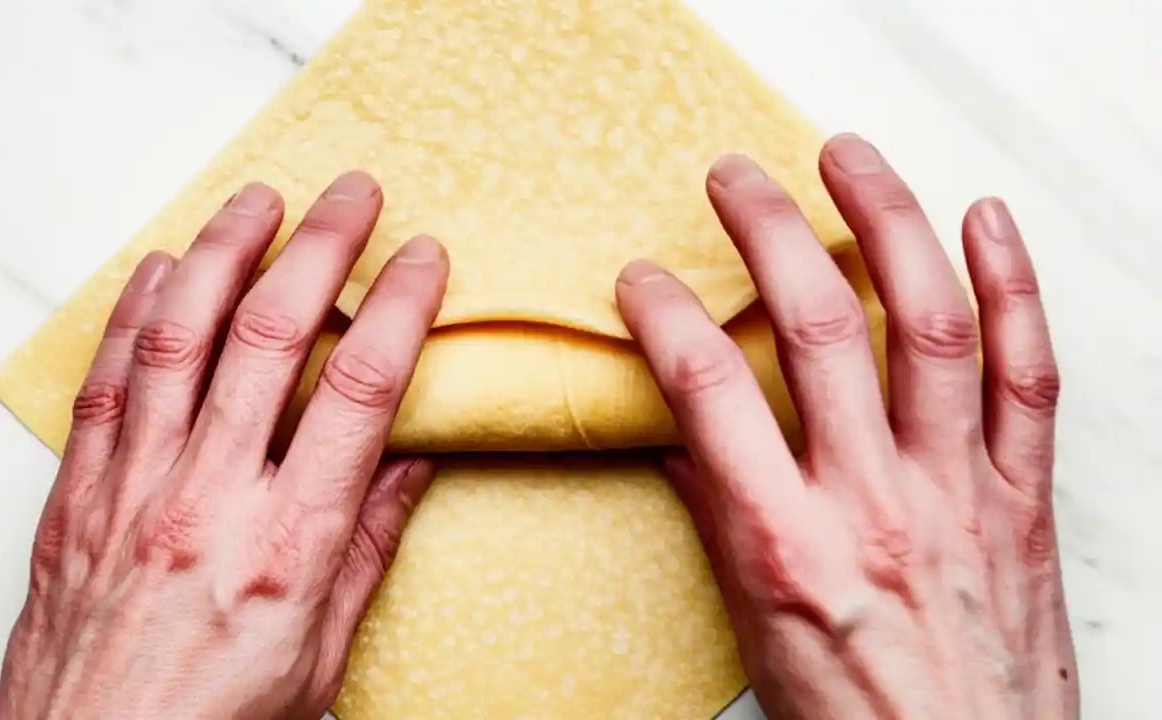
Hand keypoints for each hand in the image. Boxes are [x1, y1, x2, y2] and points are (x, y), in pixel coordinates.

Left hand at [0, 174, 448, 718]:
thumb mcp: (321, 654)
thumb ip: (366, 548)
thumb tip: (409, 463)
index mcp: (289, 543)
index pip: (358, 391)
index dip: (398, 308)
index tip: (423, 259)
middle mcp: (209, 498)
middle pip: (269, 336)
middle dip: (319, 246)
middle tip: (352, 192)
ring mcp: (134, 488)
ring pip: (177, 335)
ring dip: (222, 253)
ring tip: (256, 199)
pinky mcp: (77, 495)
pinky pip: (106, 381)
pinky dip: (131, 313)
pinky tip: (156, 269)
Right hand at [617, 134, 1077, 718]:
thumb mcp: (756, 628)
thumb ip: (722, 519)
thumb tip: (684, 440)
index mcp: (788, 543)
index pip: (707, 389)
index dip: (665, 314)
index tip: (642, 281)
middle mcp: (875, 502)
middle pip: (815, 327)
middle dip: (767, 229)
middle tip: (734, 178)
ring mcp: (958, 489)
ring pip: (928, 324)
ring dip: (886, 222)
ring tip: (848, 161)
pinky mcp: (1022, 495)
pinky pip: (1029, 374)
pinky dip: (1014, 287)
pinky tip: (984, 225)